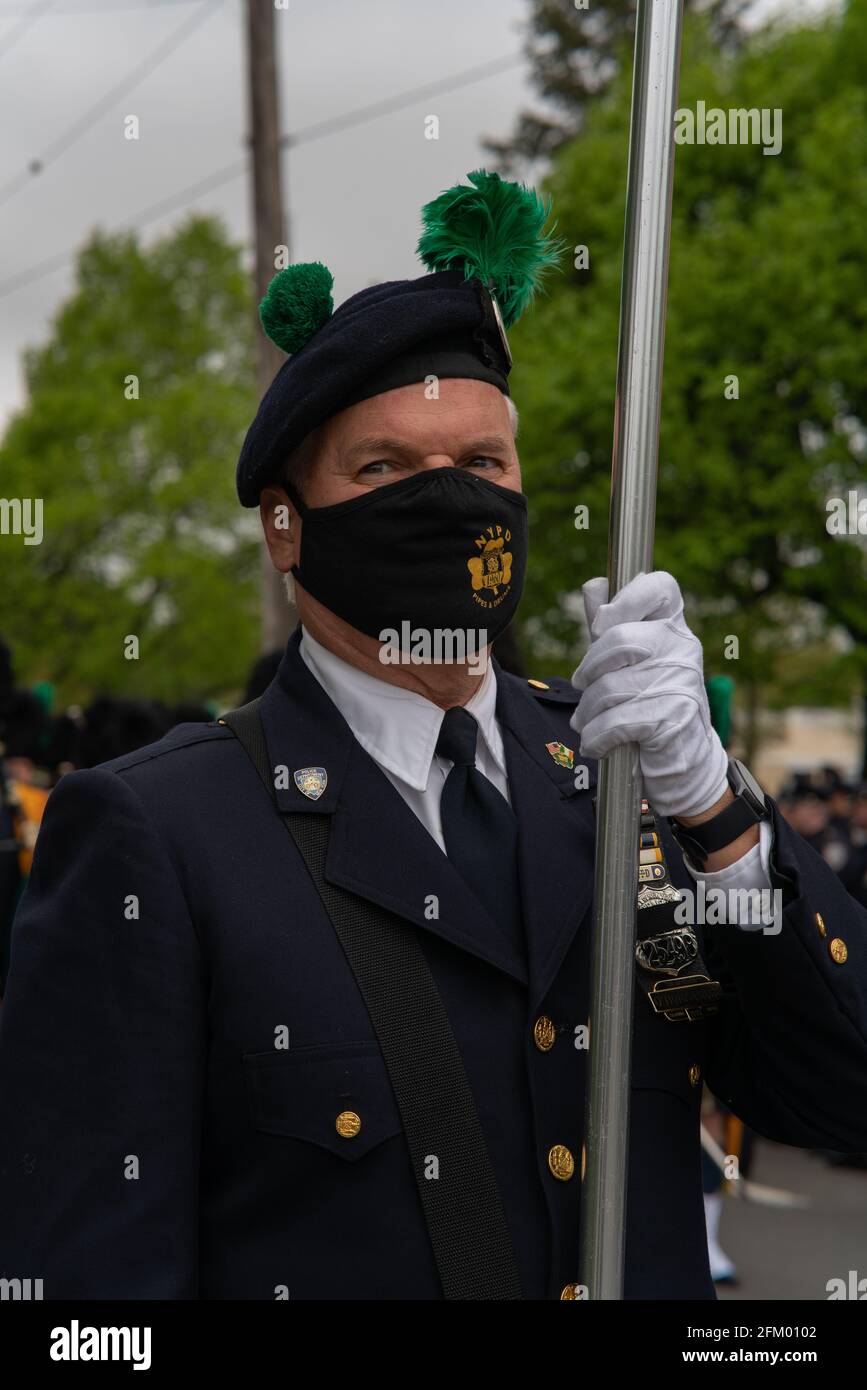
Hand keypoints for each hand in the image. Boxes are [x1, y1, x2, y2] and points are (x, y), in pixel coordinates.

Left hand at [569, 570, 727, 818]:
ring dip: (588, 711)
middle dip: (589, 668)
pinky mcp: (674, 717)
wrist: (683, 765)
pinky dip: (595, 737)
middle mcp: (683, 647)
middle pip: (618, 637)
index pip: (660, 586)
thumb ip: (611, 626)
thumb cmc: (650, 706)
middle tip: (583, 687)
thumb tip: (594, 585)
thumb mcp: (631, 663)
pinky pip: (616, 720)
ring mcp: (682, 681)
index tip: (603, 624)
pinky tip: (595, 743)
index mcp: (674, 626)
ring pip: (610, 685)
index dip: (626, 598)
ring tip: (587, 723)